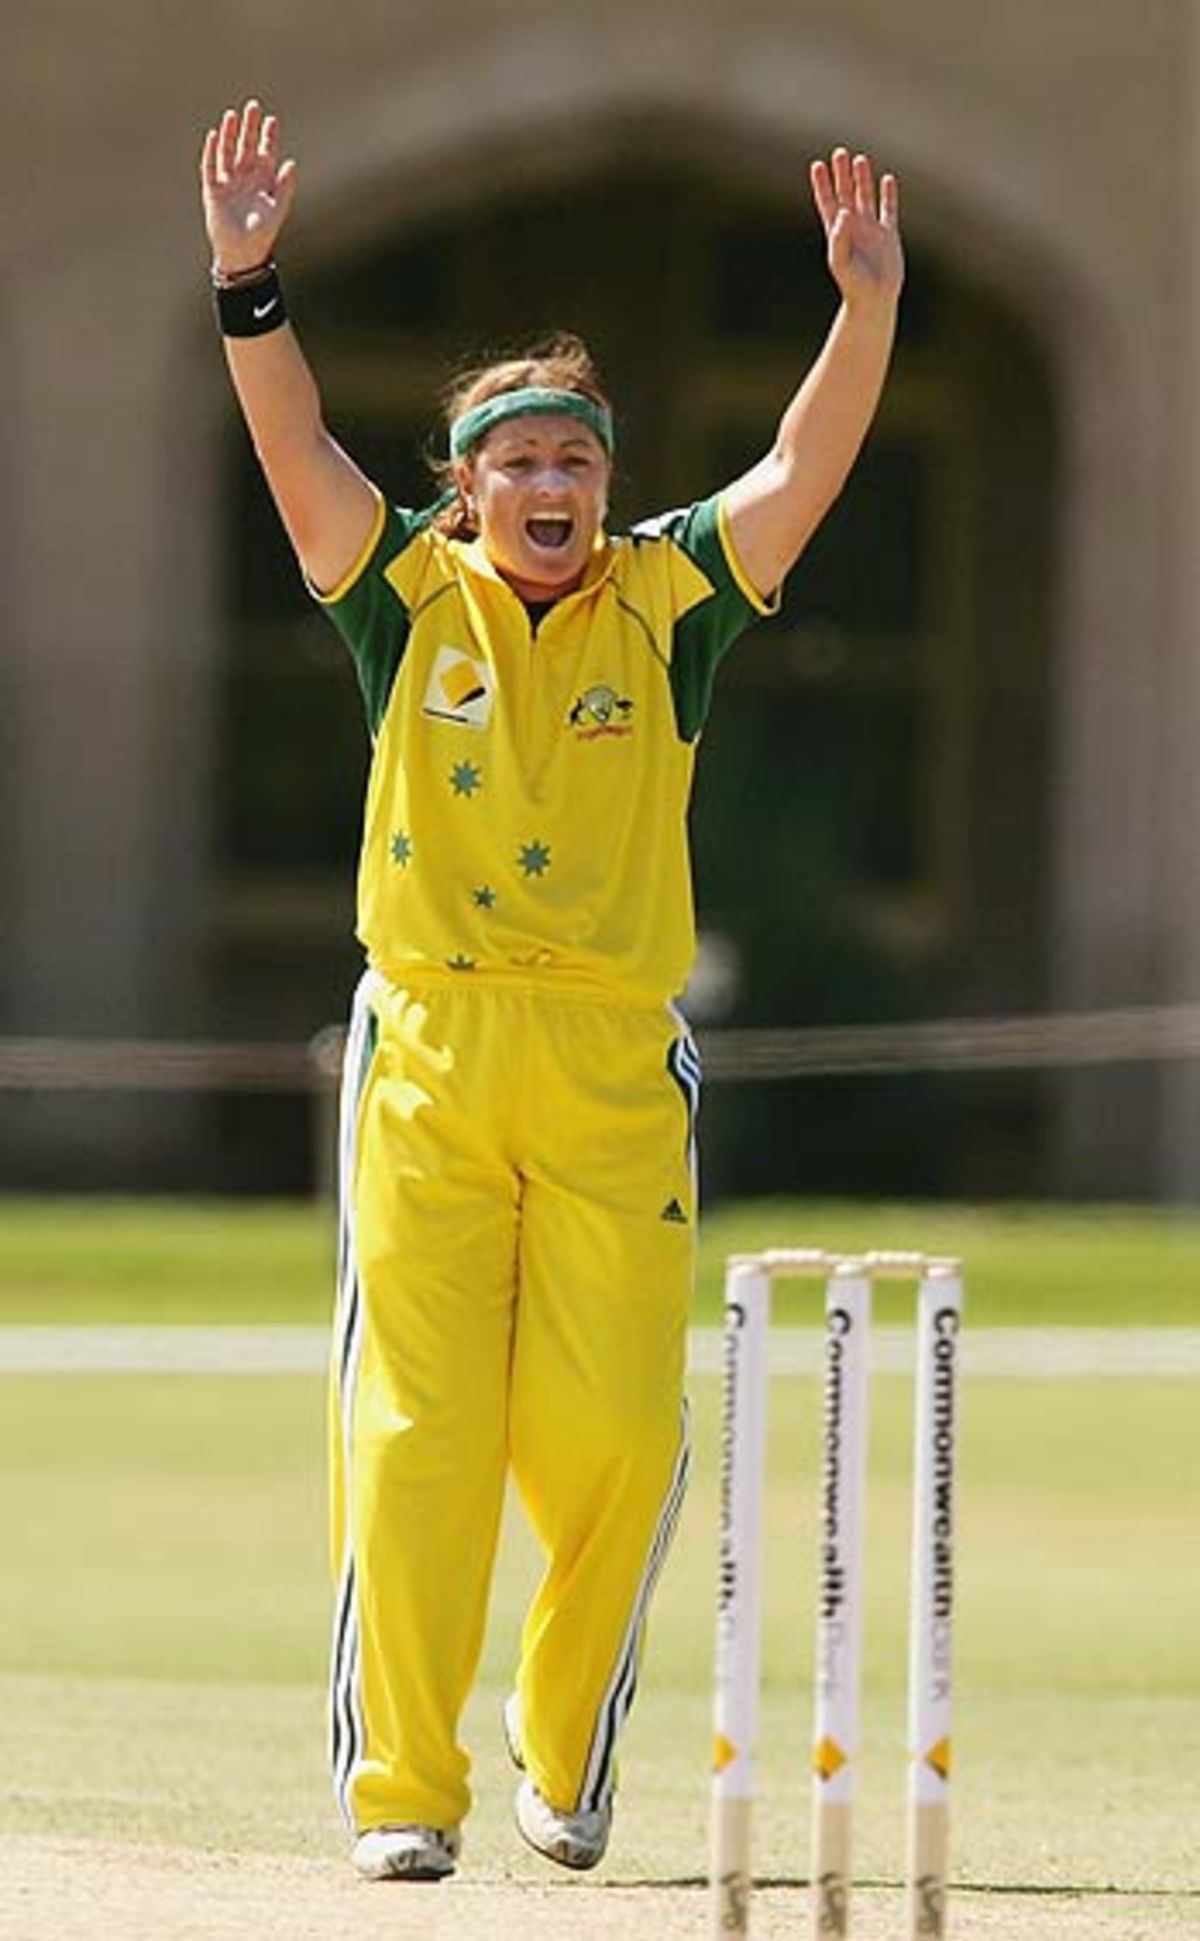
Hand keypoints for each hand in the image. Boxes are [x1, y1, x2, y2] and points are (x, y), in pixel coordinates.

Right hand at [201, 99, 296, 275]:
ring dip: (230, 134)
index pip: (265, 152)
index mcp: (262, 179)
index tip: (271, 120)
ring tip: (232, 116)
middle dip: (249, 127)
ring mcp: (228, 181)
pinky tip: (214, 136)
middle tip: (253, 107)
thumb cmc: (263, 233)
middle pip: (246, 145)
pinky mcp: (213, 189)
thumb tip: (292, 163)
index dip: (268, 136)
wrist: (243, 252)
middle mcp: (245, 176)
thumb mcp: (278, 208)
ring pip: (228, 151)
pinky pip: (210, 166)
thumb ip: (285, 186)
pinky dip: (212, 151)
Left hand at [810, 148, 902, 307]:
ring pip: (866, 197)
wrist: (874, 300)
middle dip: (842, 175)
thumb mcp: (841, 262)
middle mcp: (853, 228)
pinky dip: (888, 195)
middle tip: (839, 153)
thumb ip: (840, 238)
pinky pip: (888, 210)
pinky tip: (887, 179)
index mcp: (837, 233)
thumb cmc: (853, 285)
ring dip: (862, 179)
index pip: (827, 203)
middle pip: (846, 194)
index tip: (817, 165)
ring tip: (860, 159)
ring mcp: (871, 230)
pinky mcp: (888, 235)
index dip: (822, 185)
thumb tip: (843, 211)